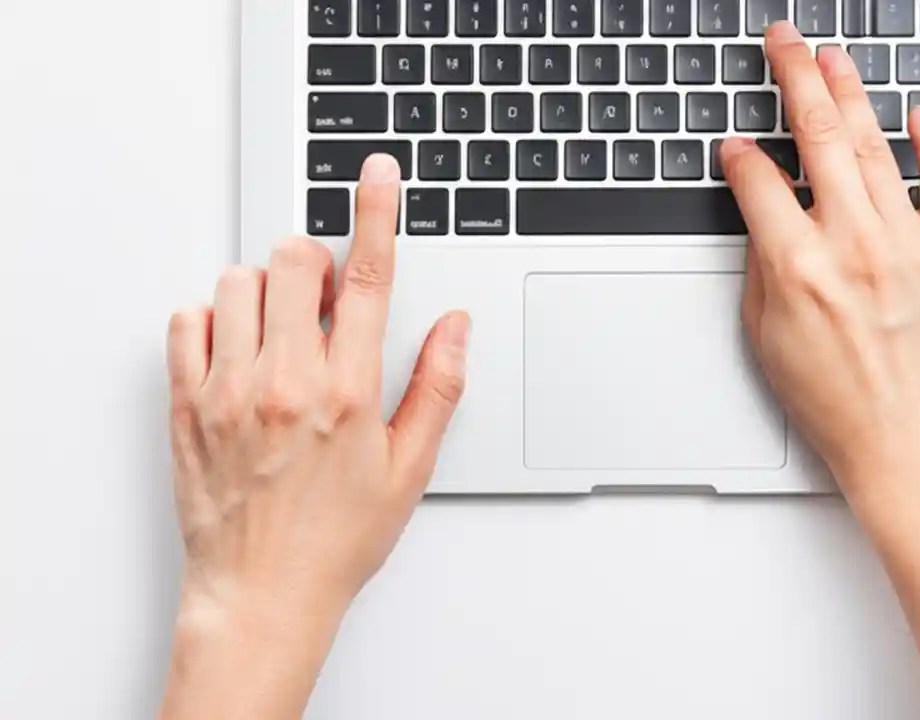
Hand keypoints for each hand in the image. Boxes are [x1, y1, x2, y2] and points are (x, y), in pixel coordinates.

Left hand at [162, 155, 467, 717]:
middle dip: (316, 260)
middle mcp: (285, 381)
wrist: (262, 596)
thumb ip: (437, 387)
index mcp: (348, 392)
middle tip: (325, 294)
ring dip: (266, 289)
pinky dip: (213, 318)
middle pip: (294, 259)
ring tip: (281, 332)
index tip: (378, 174)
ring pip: (238, 281)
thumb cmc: (336, 540)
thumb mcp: (410, 468)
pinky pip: (187, 320)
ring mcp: (228, 389)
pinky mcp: (186, 404)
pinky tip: (239, 351)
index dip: (377, 213)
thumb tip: (455, 326)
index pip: (369, 278)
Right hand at [722, 23, 919, 496]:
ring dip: (850, 92)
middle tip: (784, 42)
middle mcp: (852, 243)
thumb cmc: (836, 403)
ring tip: (833, 58)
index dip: (738, 156)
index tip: (733, 146)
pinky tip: (919, 113)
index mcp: (796, 267)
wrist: (908, 442)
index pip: (757, 180)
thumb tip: (763, 217)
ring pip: (873, 144)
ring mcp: (905, 242)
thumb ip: (760, 266)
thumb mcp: (765, 338)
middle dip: (794, 76)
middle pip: (816, 134)